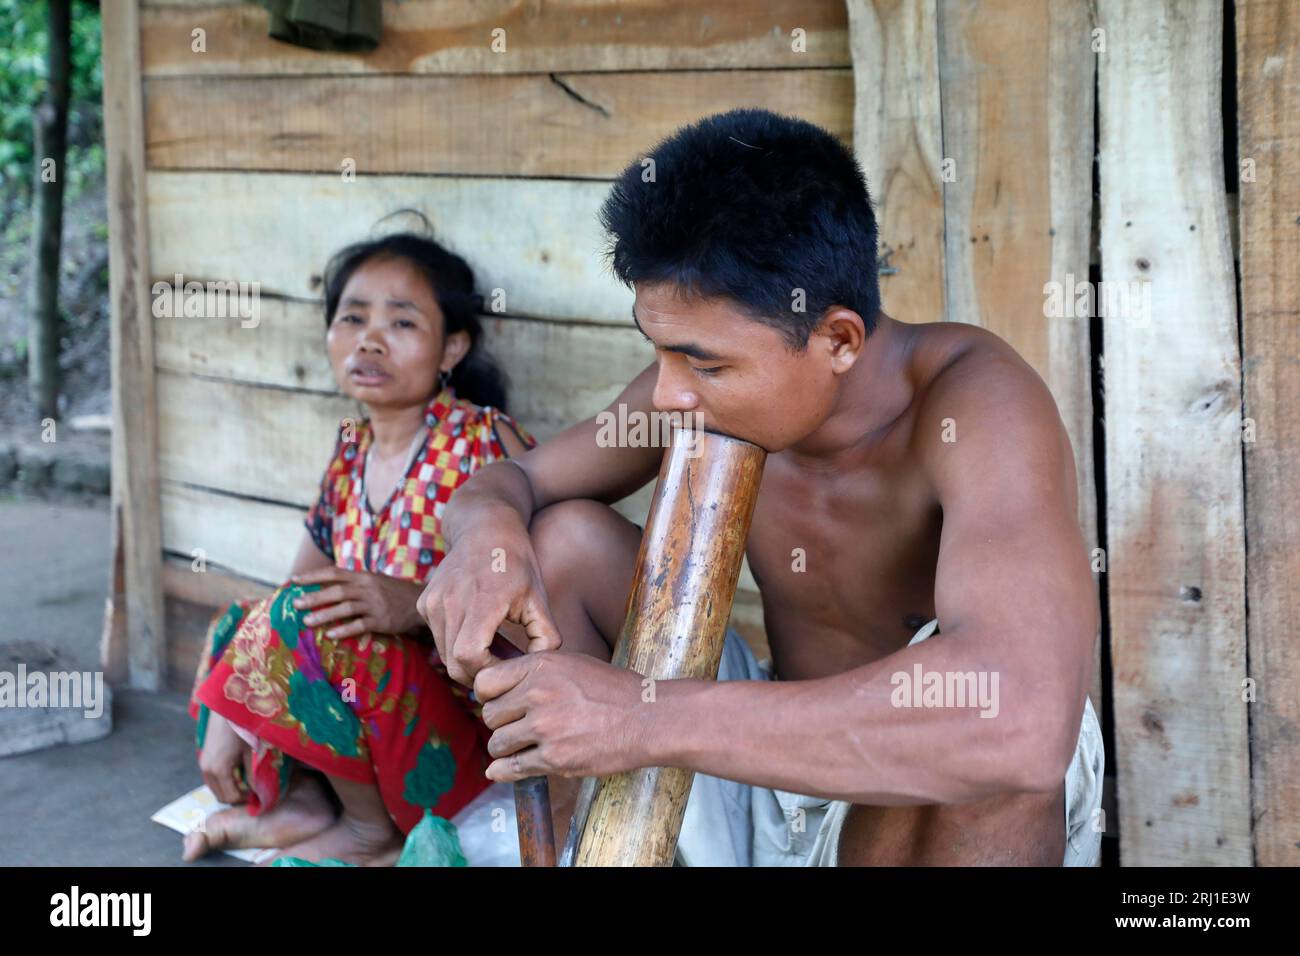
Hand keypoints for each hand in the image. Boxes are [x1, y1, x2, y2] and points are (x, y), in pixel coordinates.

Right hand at [199, 711, 250, 804]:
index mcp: (218, 770)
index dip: (245, 799)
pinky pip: (213, 778)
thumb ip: (253, 775)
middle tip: (253, 789)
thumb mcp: (251, 752)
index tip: (258, 793)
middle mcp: (206, 770)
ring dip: (230, 788)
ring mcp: (203, 764)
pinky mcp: (203, 758)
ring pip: (216, 788)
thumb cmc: (243, 727)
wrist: (226, 707)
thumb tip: (258, 792)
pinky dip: (224, 780)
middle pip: (221, 796)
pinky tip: (237, 770)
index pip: (231, 797)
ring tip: (246, 779)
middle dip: (237, 796)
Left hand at [289, 567, 424, 638]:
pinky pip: (360, 625)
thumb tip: (325, 584)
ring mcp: (375, 604)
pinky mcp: (382, 620)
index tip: (294, 580)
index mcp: (363, 576)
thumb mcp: (372, 580)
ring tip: (307, 622)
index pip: (335, 573)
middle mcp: (367, 588)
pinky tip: (331, 635)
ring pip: (346, 607)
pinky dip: (345, 629)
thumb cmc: (391, 591)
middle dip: (315, 597)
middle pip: (337, 590)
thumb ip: (352, 582)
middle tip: (296, 604)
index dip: (314, 575)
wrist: (418, 601)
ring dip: (325, 614)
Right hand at [416, 533, 561, 686]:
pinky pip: (438, 638)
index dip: (490, 671)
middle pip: (454, 664)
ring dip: (467, 661)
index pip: (469, 658)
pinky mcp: (424, 602)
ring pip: (444, 655)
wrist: (485, 528)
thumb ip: (545, 636)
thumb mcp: (539, 597)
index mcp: (481, 601)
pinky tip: (478, 632)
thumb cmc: (517, 563)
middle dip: (479, 673)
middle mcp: (450, 602)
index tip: (510, 665)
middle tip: (504, 665)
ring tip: (495, 648)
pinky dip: (456, 644)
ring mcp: (432, 602)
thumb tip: (536, 667)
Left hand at [473, 652, 651, 780]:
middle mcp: (538, 694)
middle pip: (489, 714)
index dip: (488, 695)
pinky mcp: (554, 758)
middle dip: (500, 722)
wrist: (646, 718)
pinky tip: (502, 770)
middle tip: (514, 726)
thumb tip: (504, 687)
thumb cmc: (614, 690)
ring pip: (498, 742)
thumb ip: (537, 673)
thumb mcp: (573, 664)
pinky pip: (512, 767)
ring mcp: (544, 728)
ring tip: (519, 746)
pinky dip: (504, 771)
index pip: (486, 682)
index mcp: (541, 666)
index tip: (497, 702)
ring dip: (505, 748)